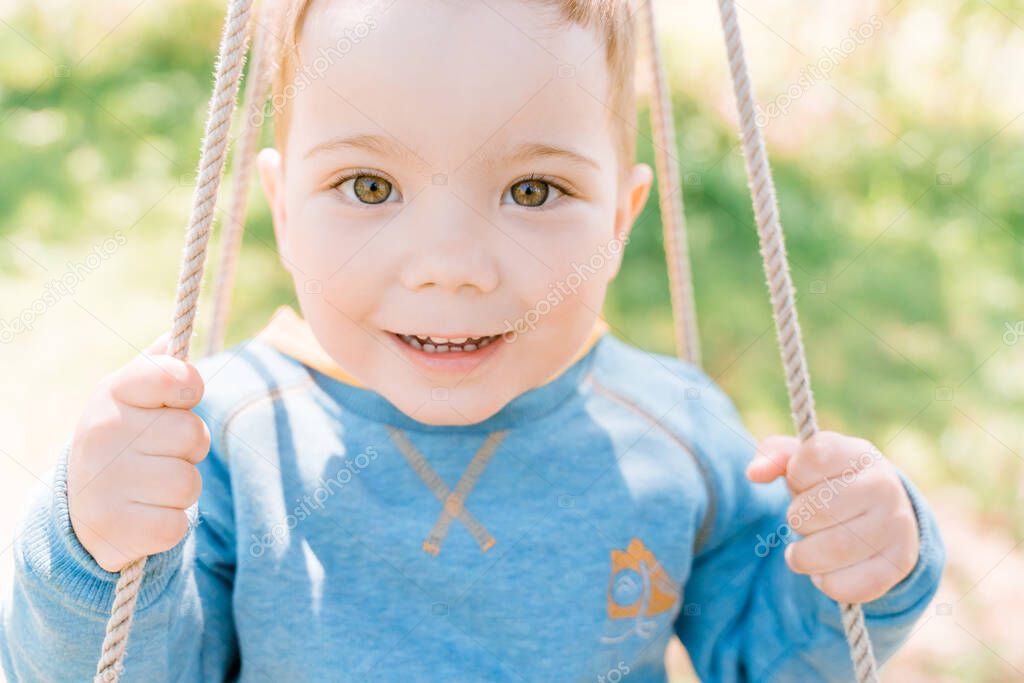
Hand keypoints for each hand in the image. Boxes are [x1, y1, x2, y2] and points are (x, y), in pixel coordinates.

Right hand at [67, 334, 208, 571]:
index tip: (181, 399)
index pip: (176, 375)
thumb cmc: (126, 441)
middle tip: (159, 454)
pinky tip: (143, 515)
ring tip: (150, 486)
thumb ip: (159, 368)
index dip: (190, 388)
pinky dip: (170, 525)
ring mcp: (105, 480)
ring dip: (180, 489)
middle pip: (194, 434)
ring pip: (188, 482)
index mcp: (113, 392)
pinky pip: (177, 525)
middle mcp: (103, 431)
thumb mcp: (133, 398)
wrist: (81, 509)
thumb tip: (177, 337)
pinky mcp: (114, 528)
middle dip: (188, 450)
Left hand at [746, 431, 919, 603]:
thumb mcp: (804, 460)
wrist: (884, 513)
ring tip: (810, 548)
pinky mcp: (899, 565)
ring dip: (805, 555)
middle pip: (812, 511)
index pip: (810, 461)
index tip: (806, 481)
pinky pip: (842, 586)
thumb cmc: (831, 482)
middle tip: (807, 520)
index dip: (795, 476)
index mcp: (858, 453)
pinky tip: (831, 569)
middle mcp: (884, 485)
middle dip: (797, 519)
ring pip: (827, 551)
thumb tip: (754, 473)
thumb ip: (773, 456)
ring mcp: (896, 525)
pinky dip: (825, 583)